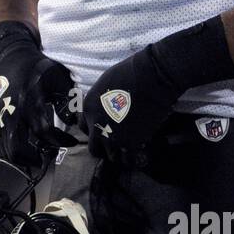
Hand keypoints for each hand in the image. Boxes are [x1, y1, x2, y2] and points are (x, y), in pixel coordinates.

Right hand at [0, 21, 80, 171]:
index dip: (59, 141)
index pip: (44, 131)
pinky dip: (14, 151)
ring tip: (38, 157)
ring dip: (23, 158)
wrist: (8, 58)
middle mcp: (12, 112)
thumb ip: (67, 101)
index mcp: (29, 101)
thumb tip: (74, 122)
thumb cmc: (37, 68)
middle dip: (35, 159)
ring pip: (7, 149)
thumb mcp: (57, 79)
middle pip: (18, 147)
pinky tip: (28, 149)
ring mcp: (0, 117)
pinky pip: (3, 143)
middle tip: (49, 158)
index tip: (72, 141)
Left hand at [82, 45, 180, 160]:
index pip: (83, 127)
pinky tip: (138, 151)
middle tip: (115, 143)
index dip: (93, 129)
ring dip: (118, 154)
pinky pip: (128, 160)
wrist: (150, 78)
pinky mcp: (130, 143)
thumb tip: (105, 109)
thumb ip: (101, 101)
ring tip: (127, 149)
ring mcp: (112, 136)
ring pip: (111, 156)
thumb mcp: (104, 84)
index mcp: (88, 108)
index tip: (103, 129)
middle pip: (94, 148)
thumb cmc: (130, 73)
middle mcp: (96, 125)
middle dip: (103, 147)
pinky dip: (132, 158)